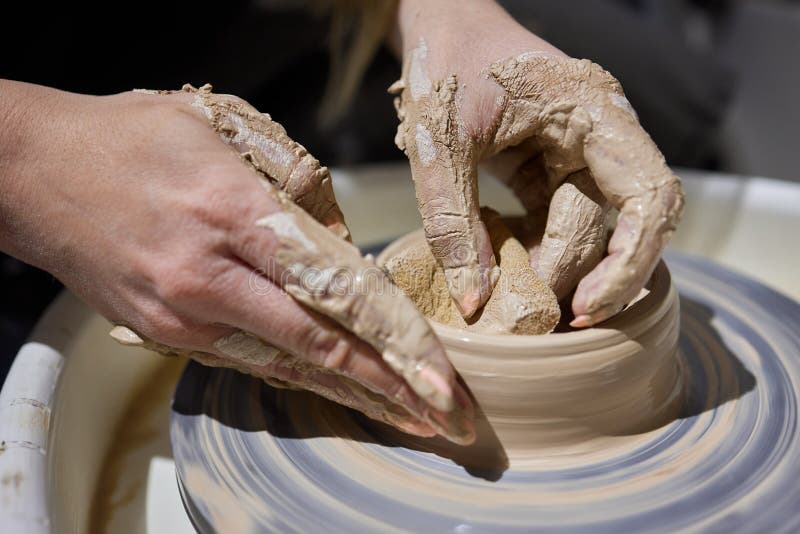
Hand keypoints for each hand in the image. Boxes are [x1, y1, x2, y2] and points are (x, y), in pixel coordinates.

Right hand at [0, 81, 473, 443]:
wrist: (30, 173)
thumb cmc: (130, 136)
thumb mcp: (222, 125)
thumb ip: (294, 184)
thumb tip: (341, 245)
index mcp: (231, 210)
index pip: (336, 286)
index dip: (396, 338)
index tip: (441, 377)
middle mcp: (209, 276)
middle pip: (320, 344)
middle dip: (390, 386)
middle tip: (446, 418)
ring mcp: (182, 314)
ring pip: (287, 366)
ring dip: (353, 395)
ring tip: (407, 418)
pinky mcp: (164, 333)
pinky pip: (249, 359)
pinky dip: (302, 378)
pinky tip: (342, 392)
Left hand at [392, 0, 683, 324]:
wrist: (439, 27)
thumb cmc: (444, 63)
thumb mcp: (439, 141)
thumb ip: (451, 221)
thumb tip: (474, 302)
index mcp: (595, 113)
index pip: (651, 195)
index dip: (632, 260)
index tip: (587, 305)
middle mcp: (600, 138)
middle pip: (619, 225)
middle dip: (586, 278)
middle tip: (540, 320)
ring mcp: (578, 156)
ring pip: (589, 231)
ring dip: (562, 274)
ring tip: (522, 311)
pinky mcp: (551, 172)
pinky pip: (560, 224)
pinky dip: (542, 257)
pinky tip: (513, 282)